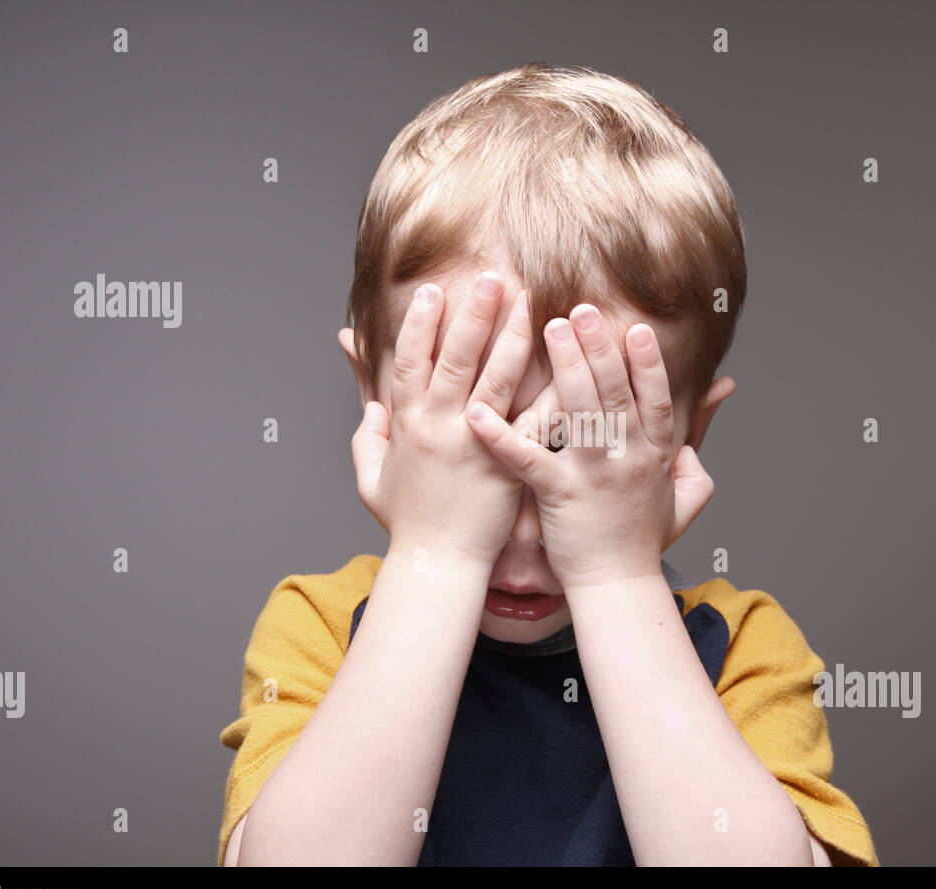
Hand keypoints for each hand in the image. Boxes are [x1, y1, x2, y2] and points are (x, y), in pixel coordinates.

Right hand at [352, 272, 533, 565]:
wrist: (438, 563)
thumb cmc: (408, 522)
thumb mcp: (372, 476)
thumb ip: (367, 436)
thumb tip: (369, 406)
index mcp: (407, 423)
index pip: (411, 360)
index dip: (422, 324)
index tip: (435, 290)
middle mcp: (440, 426)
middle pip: (456, 357)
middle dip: (474, 314)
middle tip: (492, 278)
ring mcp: (475, 444)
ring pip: (496, 379)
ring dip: (513, 337)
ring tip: (530, 303)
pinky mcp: (508, 464)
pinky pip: (533, 422)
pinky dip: (550, 392)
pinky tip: (567, 364)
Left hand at [465, 304, 714, 588]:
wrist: (619, 587)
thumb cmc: (643, 542)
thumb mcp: (685, 497)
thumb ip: (697, 455)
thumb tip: (711, 415)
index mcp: (656, 454)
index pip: (654, 398)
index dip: (646, 362)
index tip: (635, 327)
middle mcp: (628, 457)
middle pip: (615, 392)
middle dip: (600, 348)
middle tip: (582, 310)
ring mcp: (594, 474)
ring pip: (580, 411)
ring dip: (565, 367)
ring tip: (550, 329)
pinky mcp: (559, 494)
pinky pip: (528, 459)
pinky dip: (502, 435)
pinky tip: (479, 411)